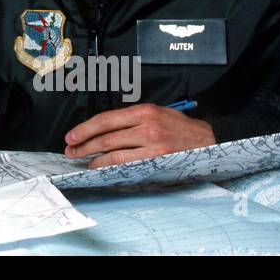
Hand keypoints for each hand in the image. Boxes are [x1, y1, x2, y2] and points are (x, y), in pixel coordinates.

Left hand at [64, 103, 215, 167]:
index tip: (71, 135)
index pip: (106, 120)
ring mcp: (153, 146)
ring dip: (93, 158)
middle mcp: (147, 127)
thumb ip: (131, 119)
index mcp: (144, 111)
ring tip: (82, 160)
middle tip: (70, 150)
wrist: (209, 141)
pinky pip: (127, 166)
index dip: (85, 129)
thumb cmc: (180, 128)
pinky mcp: (158, 161)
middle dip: (83, 144)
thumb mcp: (156, 113)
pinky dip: (110, 168)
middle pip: (106, 137)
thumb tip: (103, 130)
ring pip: (114, 154)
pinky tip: (101, 168)